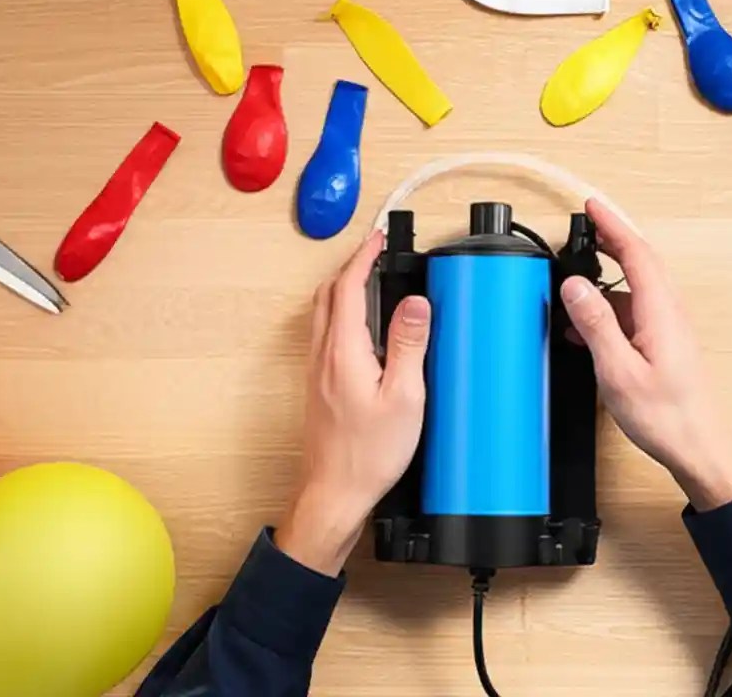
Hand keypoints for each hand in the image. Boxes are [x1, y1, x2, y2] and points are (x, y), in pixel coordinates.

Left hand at [276, 233, 431, 574]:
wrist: (334, 492)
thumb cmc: (368, 454)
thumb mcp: (404, 397)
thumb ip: (409, 345)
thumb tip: (415, 303)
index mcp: (343, 352)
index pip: (348, 288)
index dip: (363, 257)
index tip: (378, 240)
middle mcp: (323, 356)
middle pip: (328, 295)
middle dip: (351, 267)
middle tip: (376, 255)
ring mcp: (317, 372)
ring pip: (323, 314)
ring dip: (343, 290)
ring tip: (371, 283)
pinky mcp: (319, 387)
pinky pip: (326, 335)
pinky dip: (341, 315)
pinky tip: (362, 329)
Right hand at [560, 200, 731, 511]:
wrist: (701, 450)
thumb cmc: (667, 418)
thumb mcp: (619, 371)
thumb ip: (596, 325)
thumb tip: (574, 286)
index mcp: (660, 311)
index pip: (636, 252)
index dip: (612, 224)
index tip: (591, 205)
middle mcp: (668, 314)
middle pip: (640, 263)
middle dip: (610, 242)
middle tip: (582, 230)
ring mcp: (669, 330)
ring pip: (634, 290)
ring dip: (604, 282)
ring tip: (571, 289)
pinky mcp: (665, 347)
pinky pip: (634, 315)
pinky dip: (608, 311)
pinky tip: (585, 331)